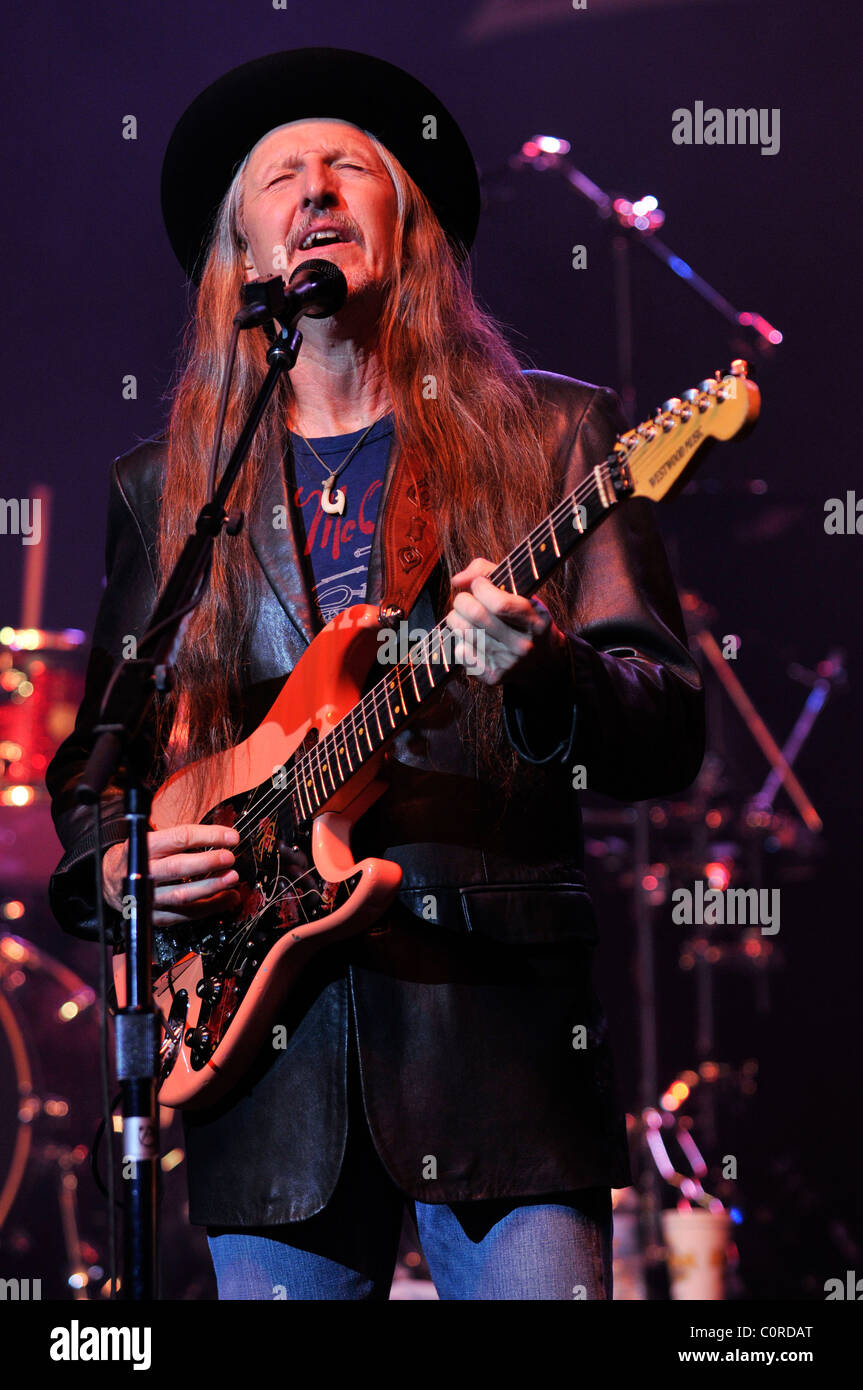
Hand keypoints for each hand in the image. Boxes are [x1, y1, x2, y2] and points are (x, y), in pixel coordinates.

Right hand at [102, 823, 241, 928]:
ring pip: (182, 894)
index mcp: (144, 847)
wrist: (111, 882)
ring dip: (212, 887)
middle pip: (178, 867)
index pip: (180, 838)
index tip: (231, 837)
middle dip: (208, 862)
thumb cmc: (141, 857)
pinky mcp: (153, 916)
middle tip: (229, 858)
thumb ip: (183, 840)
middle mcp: (143, 872)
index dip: (209, 836)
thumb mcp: (153, 840)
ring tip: (232, 879)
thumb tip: (223, 839)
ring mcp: (147, 897)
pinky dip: (209, 907)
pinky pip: (185, 915)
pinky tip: (226, 899)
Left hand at [446, 558, 569, 687]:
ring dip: (456, 618)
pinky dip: (460, 641)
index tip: (479, 584)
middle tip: (465, 599)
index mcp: (535, 622)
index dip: (480, 587)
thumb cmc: (528, 618)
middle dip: (462, 600)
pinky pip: (460, 653)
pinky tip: (471, 638)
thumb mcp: (522, 591)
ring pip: (463, 632)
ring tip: (465, 617)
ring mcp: (508, 664)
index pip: (499, 603)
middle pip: (476, 616)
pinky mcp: (493, 677)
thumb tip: (457, 580)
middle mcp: (523, 646)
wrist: (544, 662)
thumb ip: (489, 572)